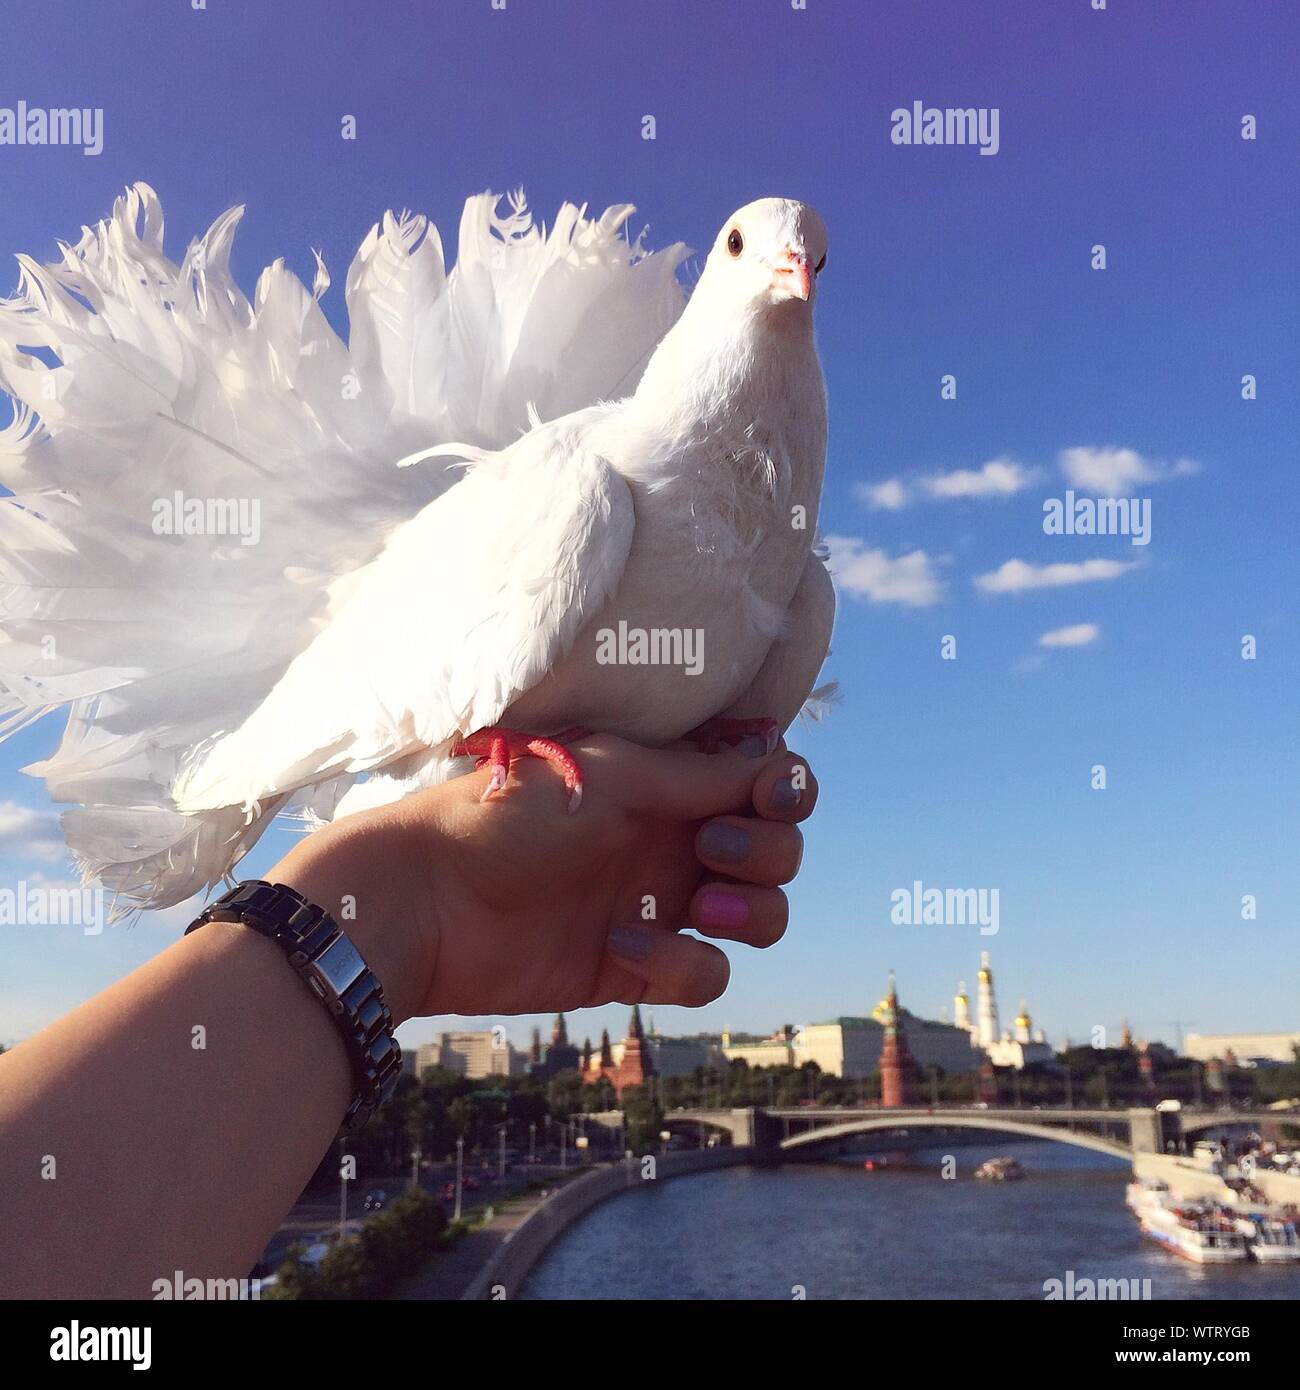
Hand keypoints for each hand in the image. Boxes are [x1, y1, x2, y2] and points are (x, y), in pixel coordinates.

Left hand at [271, 735, 817, 1022]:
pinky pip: (704, 973)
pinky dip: (680, 963)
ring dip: (749, 912)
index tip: (770, 800)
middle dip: (765, 855)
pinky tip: (621, 945)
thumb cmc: (510, 814)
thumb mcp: (614, 775)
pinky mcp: (636, 968)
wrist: (428, 899)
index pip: (764, 786)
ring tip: (697, 906)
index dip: (785, 794)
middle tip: (707, 851)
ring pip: (757, 918)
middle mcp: (672, 841)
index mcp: (669, 783)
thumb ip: (702, 775)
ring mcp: (658, 904)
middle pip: (774, 854)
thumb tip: (778, 764)